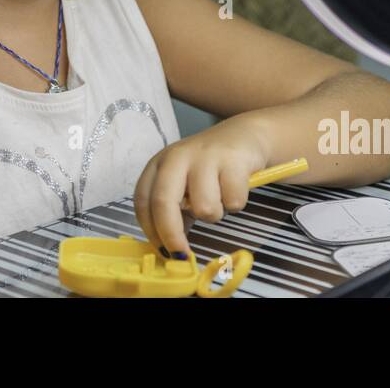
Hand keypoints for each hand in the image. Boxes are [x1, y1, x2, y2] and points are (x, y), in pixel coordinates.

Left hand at [133, 116, 268, 259]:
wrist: (246, 135)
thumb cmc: (211, 166)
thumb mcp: (185, 183)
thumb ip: (175, 212)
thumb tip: (170, 250)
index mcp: (160, 163)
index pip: (143, 200)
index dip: (150, 230)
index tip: (162, 251)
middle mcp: (177, 156)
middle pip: (163, 202)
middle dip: (171, 234)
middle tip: (182, 255)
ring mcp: (205, 156)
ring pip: (203, 208)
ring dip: (214, 214)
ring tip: (220, 198)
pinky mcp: (233, 160)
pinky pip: (232, 202)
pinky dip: (236, 202)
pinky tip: (236, 187)